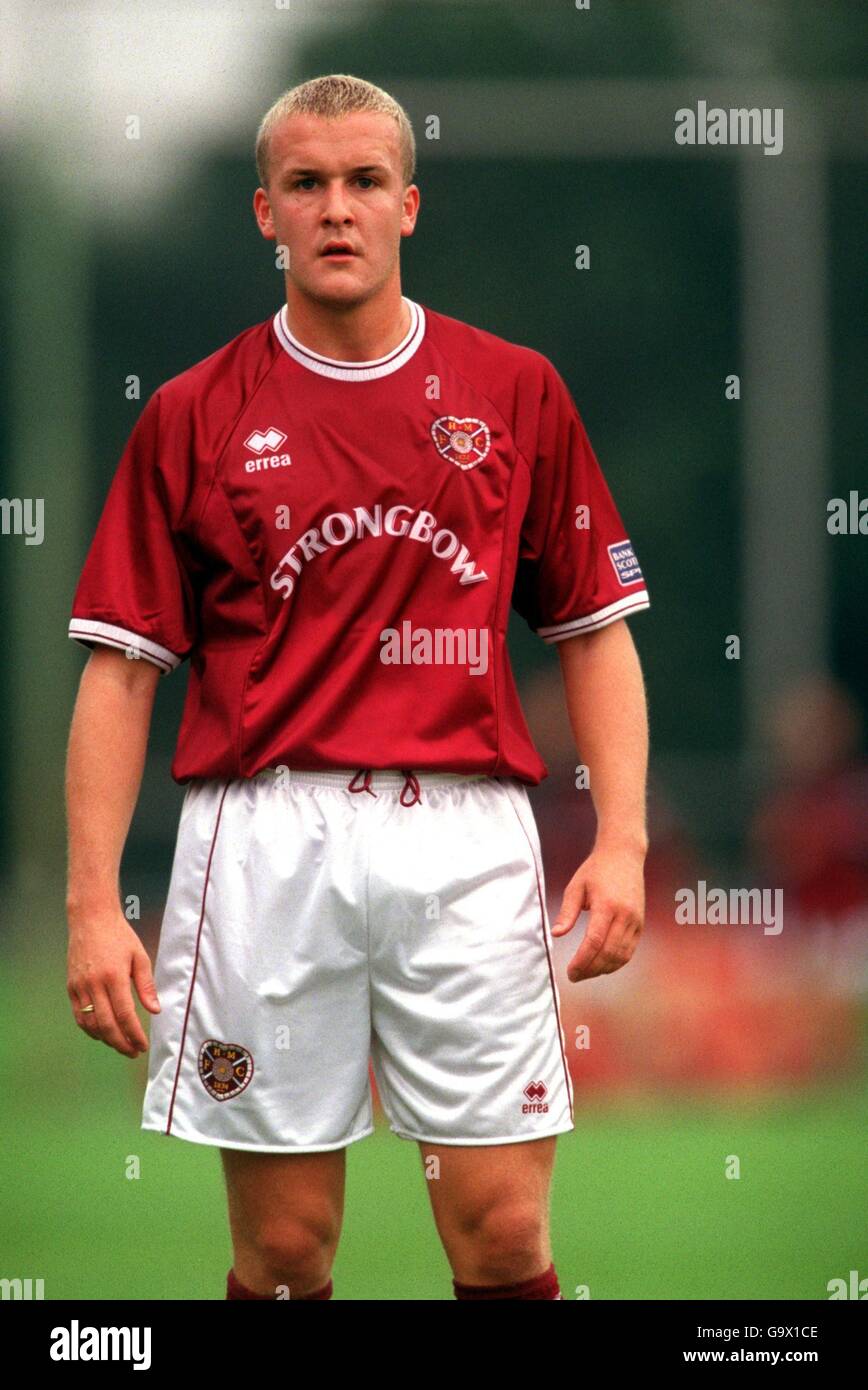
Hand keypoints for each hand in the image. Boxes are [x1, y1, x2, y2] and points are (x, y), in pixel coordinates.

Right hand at [67, 909, 160, 1056]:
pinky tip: (103, 1034)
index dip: (134, 1035)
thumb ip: (146, 986)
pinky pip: (78, 1016)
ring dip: (106, 1039)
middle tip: (133, 1052)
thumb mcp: (140, 957)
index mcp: (114, 977)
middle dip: (121, 1043)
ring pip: (90, 1024)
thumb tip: (155, 1010)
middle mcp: (94, 985)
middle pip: (106, 1025)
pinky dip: (90, 1029)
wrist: (91, 919)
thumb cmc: (120, 936)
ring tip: (121, 1045)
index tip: (143, 1046)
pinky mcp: (71, 987)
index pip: (125, 1015)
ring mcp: (79, 987)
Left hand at [551, 840, 645, 981]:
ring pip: (621, 956)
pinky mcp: (640, 923)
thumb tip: (556, 935)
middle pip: (608, 953)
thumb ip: (567, 912)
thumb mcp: (575, 887)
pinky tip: (602, 965)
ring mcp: (635, 920)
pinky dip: (616, 962)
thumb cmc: (596, 870)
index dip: (581, 961)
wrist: (624, 855)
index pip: (594, 942)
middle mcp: (624, 915)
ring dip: (603, 969)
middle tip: (574, 976)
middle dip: (590, 969)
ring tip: (586, 973)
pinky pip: (630, 950)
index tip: (570, 971)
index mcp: (606, 905)